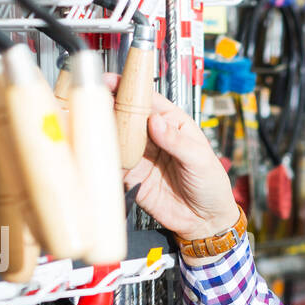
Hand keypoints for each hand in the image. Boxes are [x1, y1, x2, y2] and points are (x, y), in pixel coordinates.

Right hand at [105, 73, 239, 245]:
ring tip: (92, 125)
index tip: (113, 82)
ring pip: (117, 138)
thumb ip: (177, 142)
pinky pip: (114, 165)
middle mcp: (153, 137)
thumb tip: (156, 122)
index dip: (130, 89)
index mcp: (172, 124)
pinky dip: (104, 158)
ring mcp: (140, 156)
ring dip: (104, 131)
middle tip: (95, 103)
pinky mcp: (132, 177)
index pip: (148, 101)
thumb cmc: (211, 186)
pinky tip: (97, 152)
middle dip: (110, 107)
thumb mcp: (200, 161)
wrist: (206, 222)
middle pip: (127, 116)